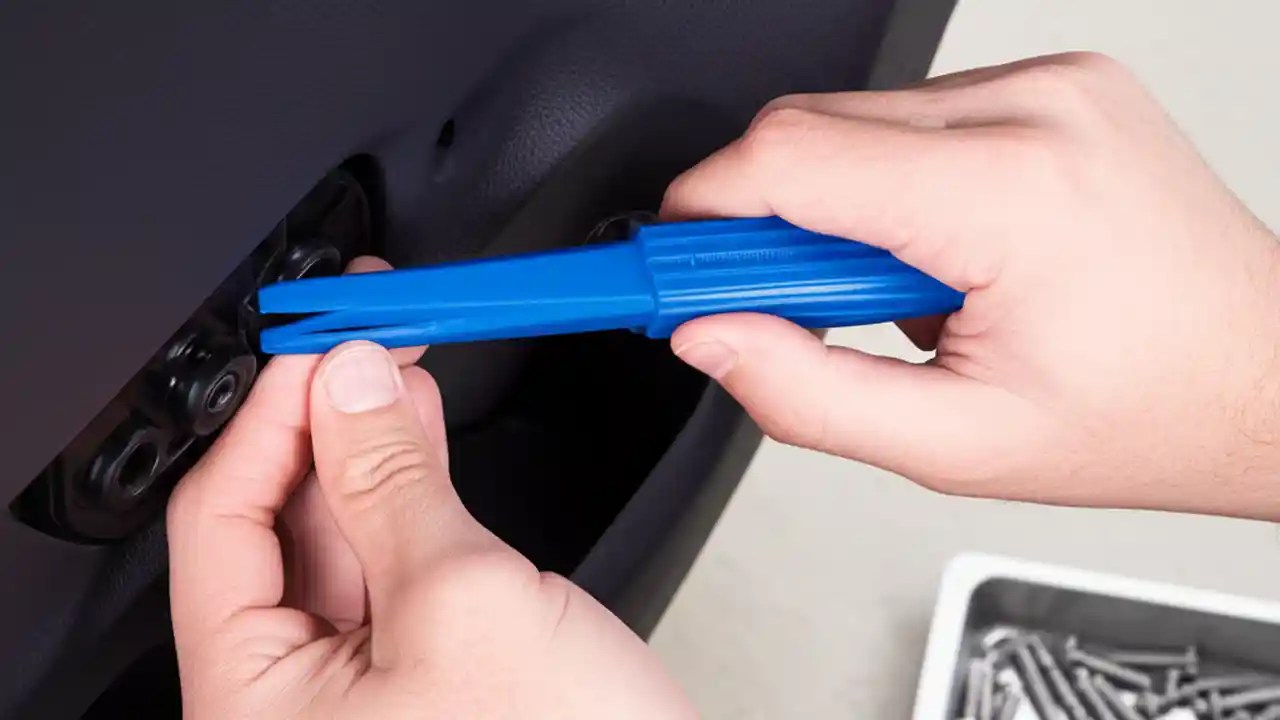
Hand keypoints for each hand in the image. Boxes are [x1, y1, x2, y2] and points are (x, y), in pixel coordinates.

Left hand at [167, 259, 691, 718]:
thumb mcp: (463, 603)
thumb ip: (394, 484)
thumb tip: (349, 383)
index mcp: (256, 703)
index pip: (222, 521)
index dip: (273, 417)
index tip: (321, 343)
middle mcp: (292, 699)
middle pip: (276, 523)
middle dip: (321, 419)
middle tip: (362, 337)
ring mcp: (361, 684)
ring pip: (340, 534)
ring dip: (369, 442)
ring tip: (396, 362)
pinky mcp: (422, 665)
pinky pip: (393, 560)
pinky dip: (409, 487)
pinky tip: (420, 428)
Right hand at [662, 52, 1279, 519]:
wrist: (1265, 375)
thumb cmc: (1150, 410)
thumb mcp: (958, 444)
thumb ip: (809, 395)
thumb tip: (711, 340)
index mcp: (1011, 195)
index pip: (790, 159)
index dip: (698, 215)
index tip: (657, 265)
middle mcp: (1033, 110)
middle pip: (807, 127)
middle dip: (760, 222)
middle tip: (772, 305)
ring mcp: (1048, 85)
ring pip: (853, 119)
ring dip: (831, 207)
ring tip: (891, 292)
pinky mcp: (1049, 84)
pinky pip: (910, 116)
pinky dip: (887, 185)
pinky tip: (932, 250)